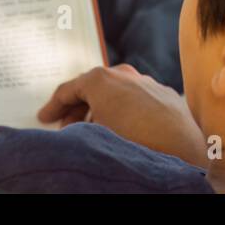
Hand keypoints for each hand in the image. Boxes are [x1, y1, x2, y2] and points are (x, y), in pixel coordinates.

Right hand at [38, 64, 207, 167]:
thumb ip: (76, 128)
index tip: (44, 117)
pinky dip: (123, 109)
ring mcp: (147, 81)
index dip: (54, 105)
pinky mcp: (165, 93)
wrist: (180, 150)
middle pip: (92, 87)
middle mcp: (125, 74)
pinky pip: (137, 98)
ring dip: (100, 108)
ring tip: (92, 129)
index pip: (69, 89)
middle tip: (65, 125)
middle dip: (77, 107)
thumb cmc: (132, 140)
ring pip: (116, 91)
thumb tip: (72, 131)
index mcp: (101, 78)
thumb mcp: (92, 134)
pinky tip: (122, 127)